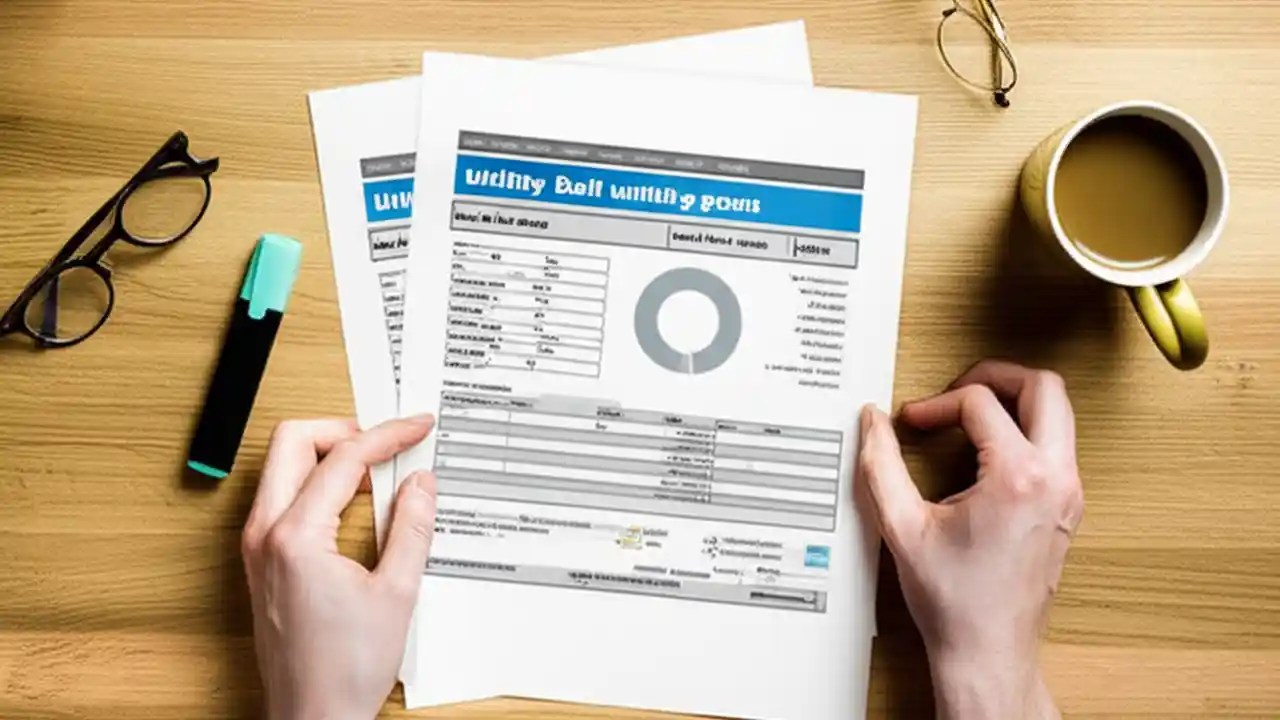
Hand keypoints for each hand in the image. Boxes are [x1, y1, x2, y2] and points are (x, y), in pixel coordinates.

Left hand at [241, 415, 437, 719]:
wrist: (313, 716)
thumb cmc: (344, 671)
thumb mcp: (397, 592)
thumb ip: (411, 527)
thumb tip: (420, 484)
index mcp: (296, 538)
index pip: (342, 459)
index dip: (387, 436)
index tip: (416, 428)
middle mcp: (265, 535)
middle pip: (293, 442)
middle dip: (344, 429)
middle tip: (387, 440)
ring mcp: (257, 547)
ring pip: (282, 466)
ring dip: (328, 455)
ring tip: (377, 468)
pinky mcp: (261, 561)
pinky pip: (282, 497)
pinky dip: (317, 483)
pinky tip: (354, 499)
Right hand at [858, 360, 1082, 719]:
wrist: (988, 651)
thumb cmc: (954, 601)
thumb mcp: (902, 525)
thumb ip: (880, 464)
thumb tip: (872, 422)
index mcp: (1018, 477)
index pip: (980, 402)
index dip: (936, 403)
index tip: (910, 423)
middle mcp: (1055, 479)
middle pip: (1043, 387)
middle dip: (994, 376)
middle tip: (954, 389)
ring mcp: (1068, 494)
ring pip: (1058, 412)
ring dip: (1012, 402)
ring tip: (967, 416)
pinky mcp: (1067, 508)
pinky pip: (1057, 445)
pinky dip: (1023, 432)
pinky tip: (983, 453)